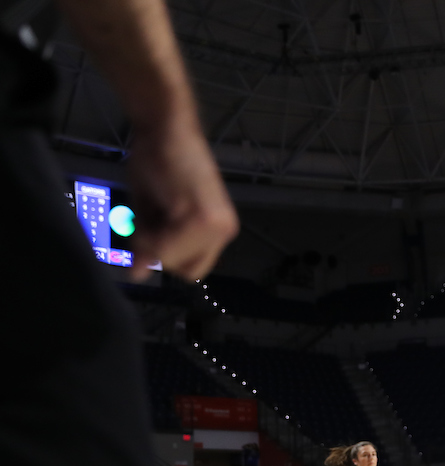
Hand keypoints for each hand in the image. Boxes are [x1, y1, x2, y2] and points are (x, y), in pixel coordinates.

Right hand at [126, 116, 237, 280]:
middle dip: (158, 249)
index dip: (168, 257)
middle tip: (154, 211)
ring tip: (155, 201)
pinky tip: (153, 200)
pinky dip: (146, 229)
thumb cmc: (159, 161)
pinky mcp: (198, 217)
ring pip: (169, 259)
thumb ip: (153, 246)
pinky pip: (161, 245)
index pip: (194, 270)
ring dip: (149, 237)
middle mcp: (224, 232)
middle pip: (182, 270)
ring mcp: (214, 226)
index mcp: (219, 231)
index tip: (154, 230)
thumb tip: (137, 275)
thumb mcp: (154, 211)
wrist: (164, 126)